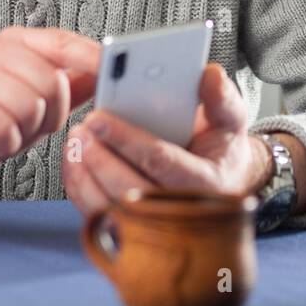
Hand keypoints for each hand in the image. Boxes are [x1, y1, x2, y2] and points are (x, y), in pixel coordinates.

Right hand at [0, 27, 100, 192]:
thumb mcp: (40, 102)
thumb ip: (73, 84)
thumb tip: (107, 73)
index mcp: (16, 42)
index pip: (61, 42)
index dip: (91, 55)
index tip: (115, 68)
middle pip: (51, 82)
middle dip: (49, 116)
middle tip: (28, 126)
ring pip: (30, 107)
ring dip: (24, 134)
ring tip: (7, 133)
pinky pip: (4, 128)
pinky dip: (4, 145)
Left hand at [62, 63, 268, 219]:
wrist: (221, 183)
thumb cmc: (221, 149)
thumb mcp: (231, 120)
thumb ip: (222, 97)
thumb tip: (209, 75)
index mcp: (207, 183)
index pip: (162, 162)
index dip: (127, 140)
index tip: (100, 118)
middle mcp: (180, 212)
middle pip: (130, 191)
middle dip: (100, 158)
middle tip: (81, 130)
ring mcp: (155, 227)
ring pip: (110, 210)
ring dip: (86, 175)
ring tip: (75, 142)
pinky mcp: (132, 230)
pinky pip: (99, 217)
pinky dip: (81, 191)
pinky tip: (74, 163)